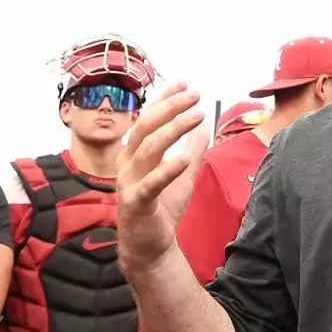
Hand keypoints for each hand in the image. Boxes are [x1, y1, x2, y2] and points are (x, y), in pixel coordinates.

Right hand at [118, 82, 205, 270]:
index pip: (148, 118)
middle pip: (145, 127)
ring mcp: (128, 183)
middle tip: (194, 95)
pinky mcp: (136, 204)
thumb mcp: (182, 175)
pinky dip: (166, 170)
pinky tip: (184, 159)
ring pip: (147, 149)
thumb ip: (192, 150)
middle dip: (169, 108)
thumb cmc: (162, 209)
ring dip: (172, 130)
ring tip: (196, 116)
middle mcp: (127, 164)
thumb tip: (204, 125)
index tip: (184, 82)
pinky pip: (150, 184)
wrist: (150, 248)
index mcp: (135, 154)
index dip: (164, 99)